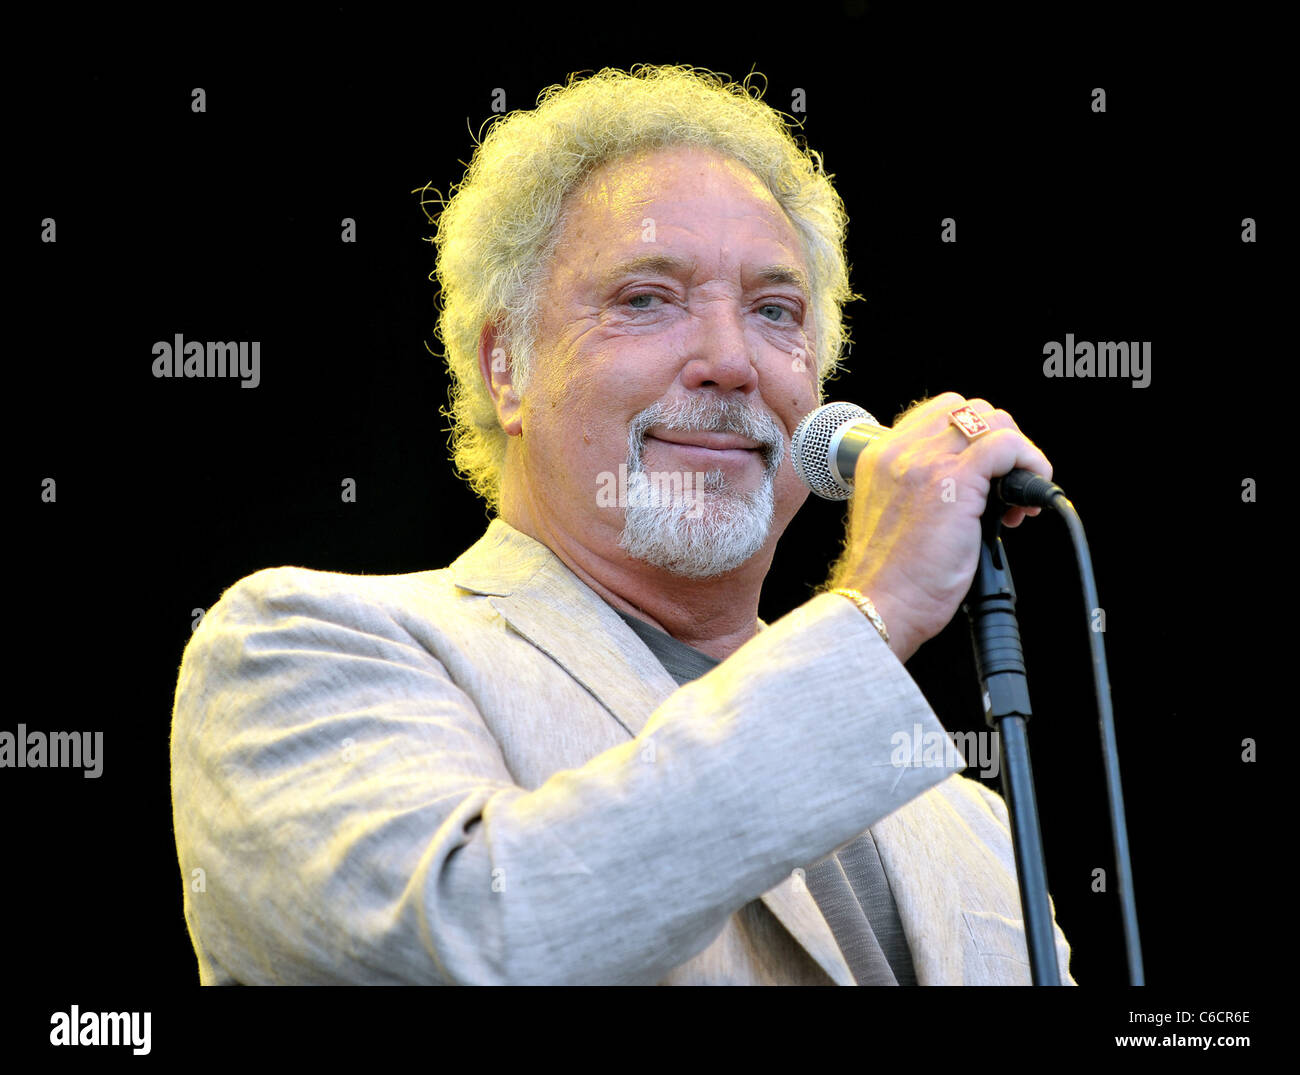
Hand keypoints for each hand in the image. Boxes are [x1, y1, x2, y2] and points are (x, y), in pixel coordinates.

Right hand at [828, 392, 1052, 661]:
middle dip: (998, 443)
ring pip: (993, 421)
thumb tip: (972, 483)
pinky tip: (1024, 502)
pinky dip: (1030, 466)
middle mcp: (899, 451)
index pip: (939, 412)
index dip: (972, 437)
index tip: (982, 474)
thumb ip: (917, 487)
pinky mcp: (955, 481)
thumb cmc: (889, 576)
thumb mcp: (891, 514)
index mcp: (880, 456)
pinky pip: (1008, 446)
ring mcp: (926, 462)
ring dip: (1017, 455)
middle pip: (969, 409)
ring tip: (1014, 500)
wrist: (879, 604)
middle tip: (1003, 489)